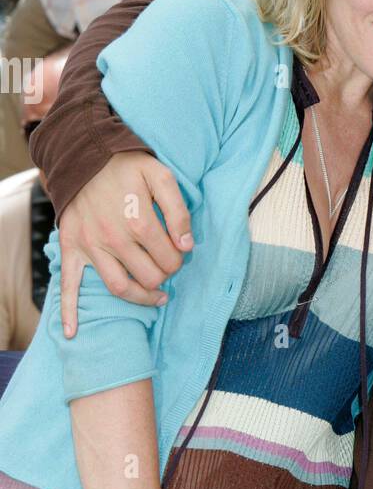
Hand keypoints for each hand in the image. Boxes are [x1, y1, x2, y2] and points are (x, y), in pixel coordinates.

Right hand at [59, 150, 193, 336]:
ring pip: (120, 287)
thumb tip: (187, 245)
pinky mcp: (72, 248)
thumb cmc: (127, 165)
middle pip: (149, 276)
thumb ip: (178, 211)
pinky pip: (68, 285)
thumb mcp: (161, 176)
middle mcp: (114, 239)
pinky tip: (74, 333)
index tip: (179, 252)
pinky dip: (70, 312)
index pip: (170, 258)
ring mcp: (91, 247)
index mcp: (139, 222)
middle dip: (165, 275)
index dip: (180, 259)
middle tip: (168, 267)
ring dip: (141, 297)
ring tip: (156, 297)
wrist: (84, 155)